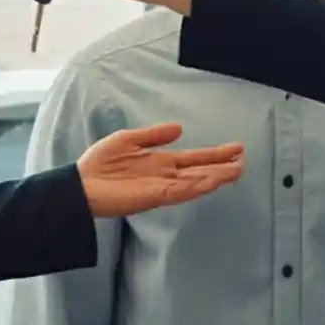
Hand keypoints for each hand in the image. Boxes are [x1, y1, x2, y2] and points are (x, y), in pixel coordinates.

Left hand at [77, 123, 243, 217]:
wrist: (81, 185)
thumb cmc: (99, 163)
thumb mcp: (128, 139)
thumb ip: (154, 135)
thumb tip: (178, 128)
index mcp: (160, 162)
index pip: (193, 159)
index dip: (214, 155)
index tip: (234, 150)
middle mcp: (165, 175)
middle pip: (199, 171)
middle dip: (221, 168)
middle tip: (243, 163)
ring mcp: (161, 187)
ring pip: (195, 182)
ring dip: (215, 177)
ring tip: (235, 171)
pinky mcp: (154, 196)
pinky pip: (180, 190)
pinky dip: (197, 186)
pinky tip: (212, 181)